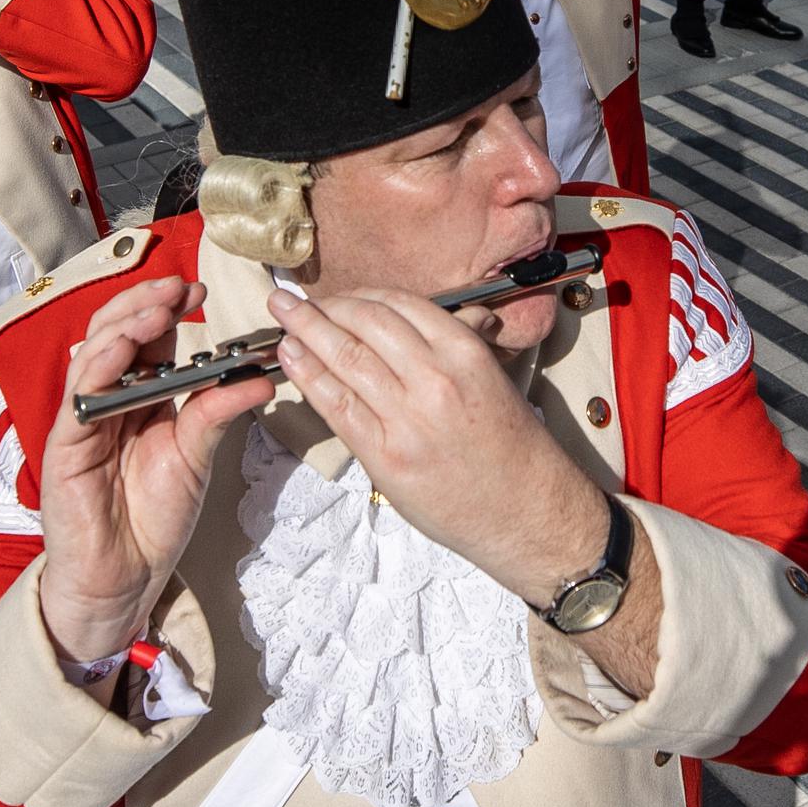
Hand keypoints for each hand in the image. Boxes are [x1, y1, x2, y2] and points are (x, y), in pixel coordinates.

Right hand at [35, 278, 270, 668]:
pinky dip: (99, 366)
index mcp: (141, 396)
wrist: (126, 577)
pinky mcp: (66, 444)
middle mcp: (109, 399)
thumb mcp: (196, 454)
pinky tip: (122, 348)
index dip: (169, 307)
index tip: (197, 290)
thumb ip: (216, 412)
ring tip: (158, 307)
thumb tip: (258, 377)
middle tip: (178, 288)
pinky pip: (79, 396)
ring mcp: (85, 418)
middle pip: (117, 331)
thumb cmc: (154, 518)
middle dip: (145, 303)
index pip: (149, 336)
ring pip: (94, 352)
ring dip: (125, 323)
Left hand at [272, 290, 610, 602]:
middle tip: (294, 300)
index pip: (401, 305)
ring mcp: (406, 417)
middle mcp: (435, 378)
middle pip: (365, 323)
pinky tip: (291, 357)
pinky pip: (336, 404)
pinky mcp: (385, 455)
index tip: (340, 295)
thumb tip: (443, 314)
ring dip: (306, 331)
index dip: (361, 294)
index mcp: (465, 353)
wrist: (526, 512)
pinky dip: (308, 375)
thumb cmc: (513, 447)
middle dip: (325, 307)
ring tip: (281, 315)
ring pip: (344, 357)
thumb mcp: (495, 379)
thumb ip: (463, 343)